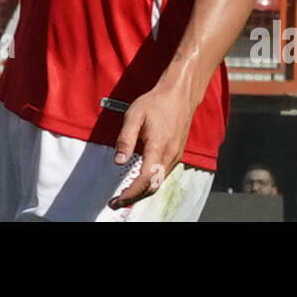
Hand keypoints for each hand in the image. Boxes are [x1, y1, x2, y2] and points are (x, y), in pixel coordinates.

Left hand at [108, 84, 195, 208]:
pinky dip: (151, 183)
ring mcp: (175, 156)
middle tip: (117, 202)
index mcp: (158, 147)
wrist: (179, 95)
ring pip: (159, 182)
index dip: (130, 194)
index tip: (117, 200)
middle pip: (152, 187)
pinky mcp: (177, 154)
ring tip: (126, 194)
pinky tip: (140, 181)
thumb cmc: (156, 102)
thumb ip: (125, 139)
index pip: (144, 180)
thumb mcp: (134, 115)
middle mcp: (169, 155)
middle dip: (135, 198)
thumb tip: (119, 161)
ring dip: (143, 192)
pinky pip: (163, 175)